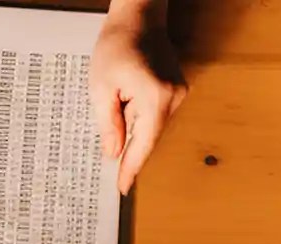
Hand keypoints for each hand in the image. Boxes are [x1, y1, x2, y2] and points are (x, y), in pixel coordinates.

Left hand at [91, 0, 186, 193]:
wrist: (138, 18)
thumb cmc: (117, 45)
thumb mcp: (101, 88)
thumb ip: (108, 124)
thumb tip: (113, 153)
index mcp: (155, 98)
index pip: (142, 144)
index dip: (131, 168)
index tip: (122, 188)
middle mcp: (173, 97)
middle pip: (147, 136)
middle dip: (126, 138)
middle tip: (111, 128)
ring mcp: (179, 93)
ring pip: (150, 125)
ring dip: (131, 120)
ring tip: (118, 92)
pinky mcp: (177, 90)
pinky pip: (155, 113)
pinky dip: (138, 113)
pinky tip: (127, 94)